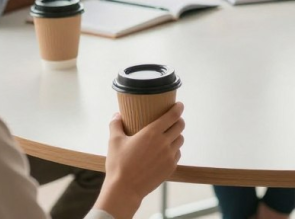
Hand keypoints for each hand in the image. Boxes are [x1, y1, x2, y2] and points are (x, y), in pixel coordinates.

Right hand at [95, 102, 185, 218]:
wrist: (124, 189)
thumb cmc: (118, 164)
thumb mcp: (114, 142)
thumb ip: (115, 125)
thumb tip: (116, 114)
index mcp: (152, 133)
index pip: (172, 116)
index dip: (178, 108)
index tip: (179, 105)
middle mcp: (164, 143)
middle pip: (180, 126)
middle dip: (178, 120)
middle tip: (173, 120)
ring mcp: (169, 156)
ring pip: (180, 140)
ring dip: (176, 135)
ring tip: (169, 135)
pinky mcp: (170, 167)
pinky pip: (177, 154)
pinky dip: (174, 150)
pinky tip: (166, 151)